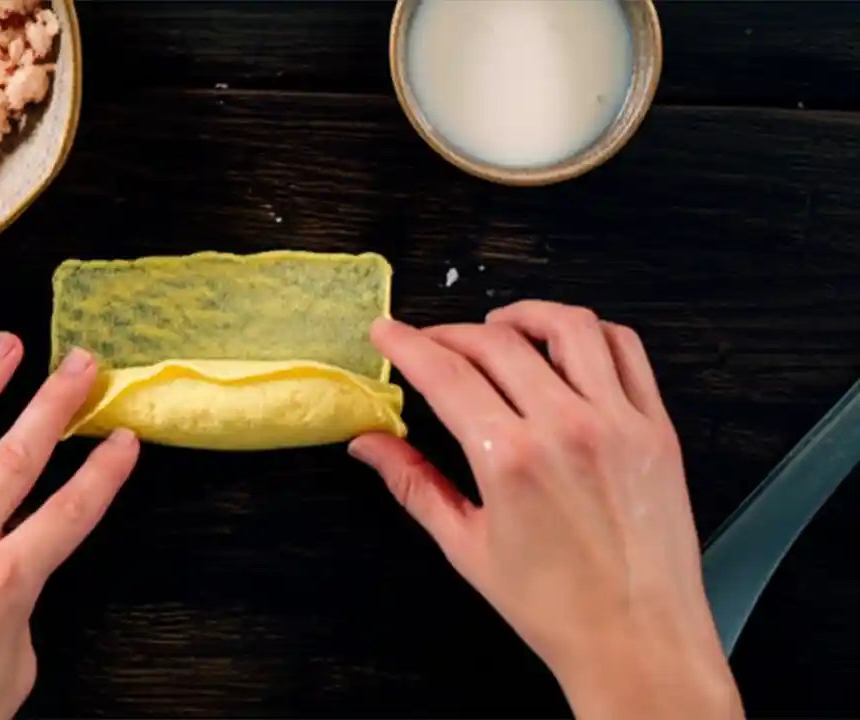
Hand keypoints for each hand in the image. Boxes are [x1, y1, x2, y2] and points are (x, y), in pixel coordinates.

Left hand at [0, 334, 138, 719]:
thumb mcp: (15, 663)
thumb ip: (23, 599)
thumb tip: (20, 563)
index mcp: (3, 584)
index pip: (69, 512)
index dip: (105, 473)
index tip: (126, 439)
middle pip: (16, 460)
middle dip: (55, 405)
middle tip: (82, 363)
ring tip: (6, 346)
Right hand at [350, 302, 741, 719]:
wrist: (637, 641)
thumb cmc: (553, 606)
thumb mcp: (466, 546)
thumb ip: (413, 484)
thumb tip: (367, 445)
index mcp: (510, 459)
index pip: (446, 373)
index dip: (407, 344)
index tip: (387, 332)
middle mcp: (566, 428)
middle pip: (496, 342)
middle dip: (451, 333)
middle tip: (430, 342)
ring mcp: (618, 422)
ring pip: (569, 327)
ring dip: (525, 314)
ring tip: (498, 325)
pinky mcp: (656, 428)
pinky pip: (628, 351)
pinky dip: (591, 333)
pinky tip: (566, 345)